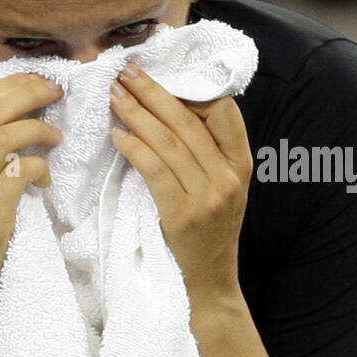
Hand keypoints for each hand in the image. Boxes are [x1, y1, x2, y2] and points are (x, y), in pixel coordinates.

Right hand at [0, 72, 63, 324]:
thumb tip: (18, 109)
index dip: (11, 85)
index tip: (40, 80)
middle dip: (28, 94)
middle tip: (56, 93)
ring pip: (1, 137)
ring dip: (36, 129)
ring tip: (55, 136)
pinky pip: (17, 173)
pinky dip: (38, 166)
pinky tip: (45, 176)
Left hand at [108, 61, 253, 307]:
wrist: (210, 283)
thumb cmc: (209, 233)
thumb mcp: (222, 189)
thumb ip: (208, 155)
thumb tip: (172, 112)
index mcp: (242, 165)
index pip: (224, 113)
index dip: (190, 90)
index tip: (160, 73)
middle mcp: (228, 177)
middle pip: (187, 122)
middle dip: (153, 93)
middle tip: (125, 72)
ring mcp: (207, 196)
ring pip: (168, 143)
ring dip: (137, 114)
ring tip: (114, 96)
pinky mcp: (182, 215)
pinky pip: (154, 171)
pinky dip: (134, 148)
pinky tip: (118, 135)